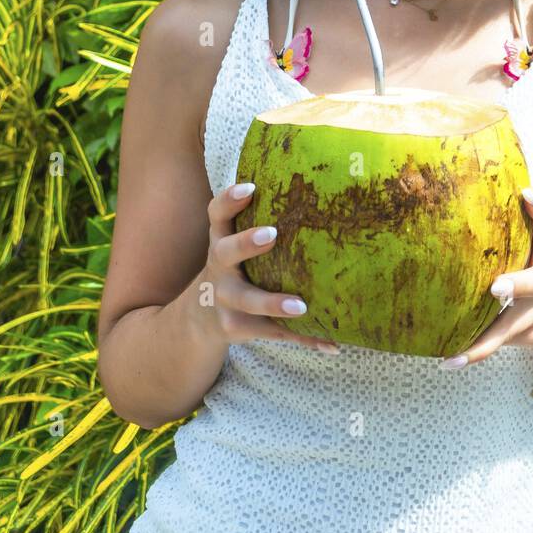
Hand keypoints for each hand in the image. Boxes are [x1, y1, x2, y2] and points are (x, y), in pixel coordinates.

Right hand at [194, 181, 340, 354]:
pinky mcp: (237, 328)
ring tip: (302, 307)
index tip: (251, 188)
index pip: (217, 214)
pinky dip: (305, 339)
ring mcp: (225, 301)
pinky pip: (273, 333)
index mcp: (220, 241)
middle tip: (273, 234)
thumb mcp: (234, 244)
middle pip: (225, 253)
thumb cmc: (235, 267)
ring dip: (273, 303)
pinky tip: (332, 344)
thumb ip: (257, 222)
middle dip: (246, 243)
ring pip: (248, 302)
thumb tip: (321, 189)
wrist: (200, 318)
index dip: (230, 199)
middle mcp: (219, 269)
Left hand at [439, 189, 532, 368]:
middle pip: (532, 286)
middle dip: (516, 286)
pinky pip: (501, 342)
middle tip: (495, 287)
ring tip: (453, 355)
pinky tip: (451, 359)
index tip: (529, 195)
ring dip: (483, 343)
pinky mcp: (528, 338)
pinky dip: (477, 351)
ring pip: (511, 329)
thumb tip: (525, 188)